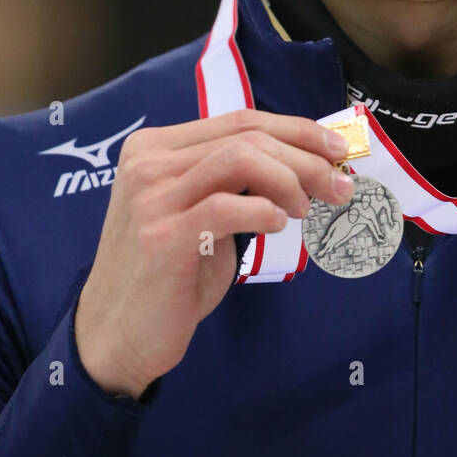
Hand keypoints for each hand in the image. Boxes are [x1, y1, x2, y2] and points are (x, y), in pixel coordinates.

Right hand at [73, 111, 353, 397]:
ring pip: (239, 159)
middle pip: (246, 137)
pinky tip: (279, 226)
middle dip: (305, 156)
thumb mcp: (201, 215)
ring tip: (306, 209)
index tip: (336, 149)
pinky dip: (264, 210)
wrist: (117, 336)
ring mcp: (151, 197)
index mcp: (156, 147)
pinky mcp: (161, 236)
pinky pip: (226, 207)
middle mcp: (148, 162)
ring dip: (289, 179)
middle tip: (339, 186)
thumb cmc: (169, 275)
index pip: (240, 120)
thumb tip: (306, 164)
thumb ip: (236, 183)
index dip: (295, 129)